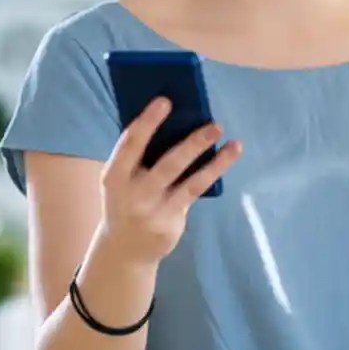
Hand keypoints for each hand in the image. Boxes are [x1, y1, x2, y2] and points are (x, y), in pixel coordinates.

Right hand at [97, 97, 241, 267]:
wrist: (124, 248)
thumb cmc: (127, 199)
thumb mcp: (122, 179)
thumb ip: (139, 155)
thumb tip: (175, 118)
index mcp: (114, 176)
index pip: (129, 144)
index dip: (146, 122)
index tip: (164, 101)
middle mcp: (133, 194)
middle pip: (166, 164)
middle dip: (192, 144)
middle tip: (214, 124)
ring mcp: (153, 210)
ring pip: (189, 182)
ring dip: (214, 162)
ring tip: (234, 144)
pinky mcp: (171, 222)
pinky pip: (195, 192)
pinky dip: (213, 173)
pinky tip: (228, 157)